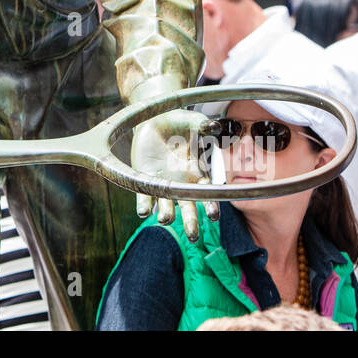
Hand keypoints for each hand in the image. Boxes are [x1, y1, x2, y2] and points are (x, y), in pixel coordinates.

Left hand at [130, 108, 219, 241]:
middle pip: (188, 207)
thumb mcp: (191, 121)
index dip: (210, 206)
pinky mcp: (144, 181)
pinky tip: (143, 212)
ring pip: (166, 206)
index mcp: (197, 173)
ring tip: (164, 219)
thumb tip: (214, 125)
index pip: (206, 194)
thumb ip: (202, 125)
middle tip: (193, 237)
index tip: (212, 215)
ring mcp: (162, 184)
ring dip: (166, 214)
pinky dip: (143, 205)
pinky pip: (144, 197)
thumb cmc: (178, 121)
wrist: (153, 121)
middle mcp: (181, 183)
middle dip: (190, 222)